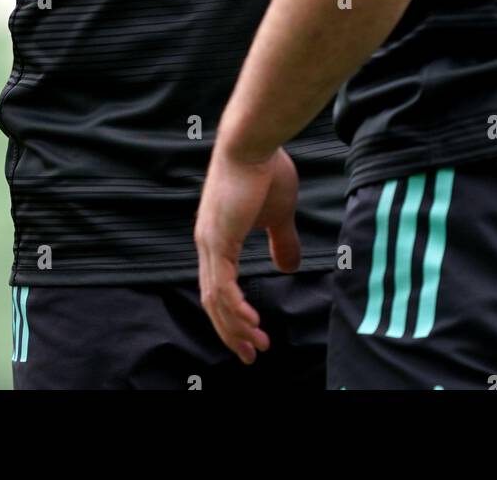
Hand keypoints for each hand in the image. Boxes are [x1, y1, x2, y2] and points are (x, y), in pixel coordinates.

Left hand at [195, 144, 300, 362]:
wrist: (255, 142)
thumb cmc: (267, 170)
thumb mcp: (279, 214)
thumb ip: (282, 241)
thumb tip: (289, 267)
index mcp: (217, 238)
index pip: (219, 287)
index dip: (234, 314)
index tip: (254, 334)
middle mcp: (207, 243)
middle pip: (213, 301)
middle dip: (232, 332)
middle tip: (252, 354)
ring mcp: (210, 242)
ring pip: (216, 300)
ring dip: (235, 328)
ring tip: (256, 346)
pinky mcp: (218, 240)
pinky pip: (222, 287)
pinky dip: (235, 310)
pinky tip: (251, 324)